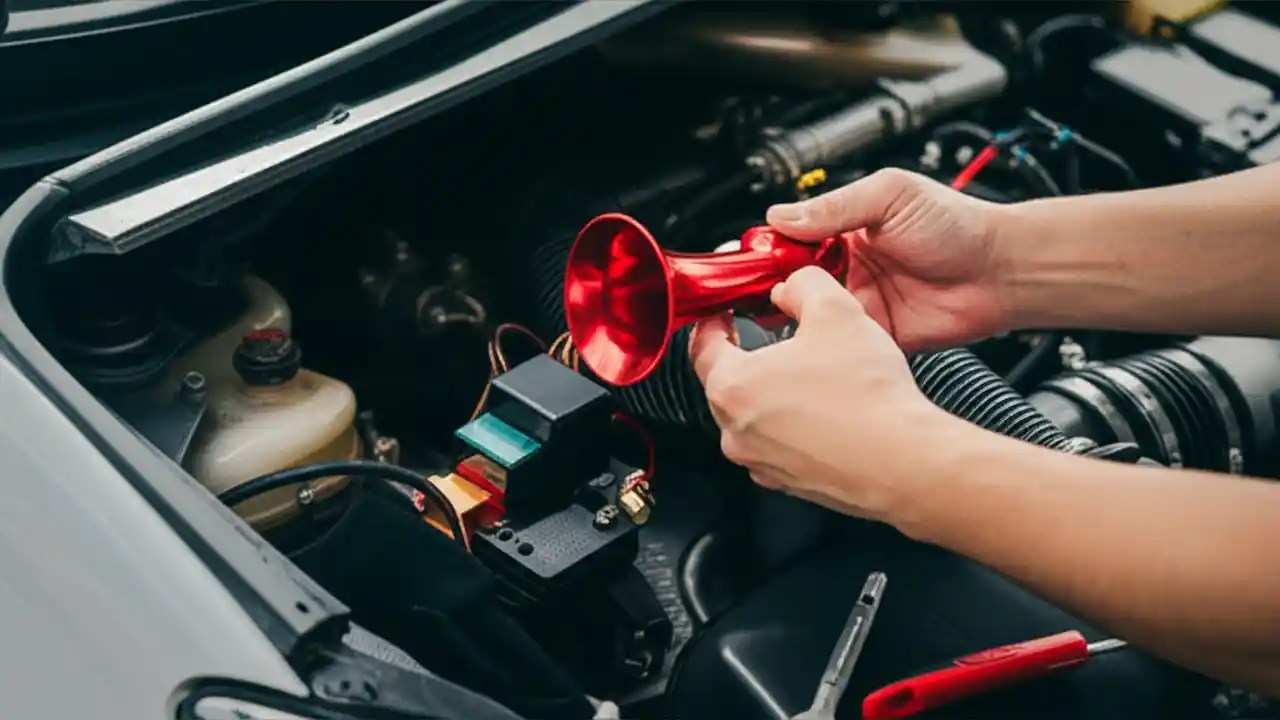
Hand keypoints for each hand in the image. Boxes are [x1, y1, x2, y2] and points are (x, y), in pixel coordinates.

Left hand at [689, 266, 974, 524]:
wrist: (905, 462)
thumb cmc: (868, 396)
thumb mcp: (835, 310)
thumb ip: (803, 285)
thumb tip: (792, 286)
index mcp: (732, 386)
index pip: (701, 346)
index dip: (713, 321)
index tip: (725, 312)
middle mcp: (736, 431)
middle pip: (726, 383)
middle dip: (748, 356)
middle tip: (776, 339)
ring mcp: (761, 462)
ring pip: (754, 416)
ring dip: (774, 393)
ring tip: (813, 376)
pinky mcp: (789, 482)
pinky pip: (780, 445)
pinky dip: (795, 426)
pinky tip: (828, 413)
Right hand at [766, 168, 1010, 351]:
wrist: (1001, 271)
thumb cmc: (958, 226)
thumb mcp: (890, 195)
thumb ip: (836, 206)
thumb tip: (782, 215)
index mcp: (845, 228)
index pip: (792, 237)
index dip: (769, 248)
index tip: (751, 257)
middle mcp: (847, 266)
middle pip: (792, 278)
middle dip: (770, 284)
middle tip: (756, 289)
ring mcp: (860, 301)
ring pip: (809, 312)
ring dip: (794, 313)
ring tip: (781, 312)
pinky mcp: (874, 334)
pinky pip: (839, 342)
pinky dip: (824, 341)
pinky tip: (815, 335)